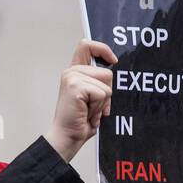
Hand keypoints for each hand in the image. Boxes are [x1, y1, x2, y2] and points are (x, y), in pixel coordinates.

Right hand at [44, 39, 116, 162]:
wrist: (68, 137)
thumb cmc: (80, 121)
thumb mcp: (93, 98)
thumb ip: (99, 83)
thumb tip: (114, 73)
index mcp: (75, 72)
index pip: (87, 45)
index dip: (103, 49)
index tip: (113, 61)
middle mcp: (72, 72)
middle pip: (106, 72)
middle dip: (107, 93)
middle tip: (95, 107)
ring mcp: (72, 77)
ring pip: (106, 85)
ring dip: (102, 103)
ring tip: (89, 111)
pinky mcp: (75, 86)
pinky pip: (102, 94)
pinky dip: (98, 108)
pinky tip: (87, 114)